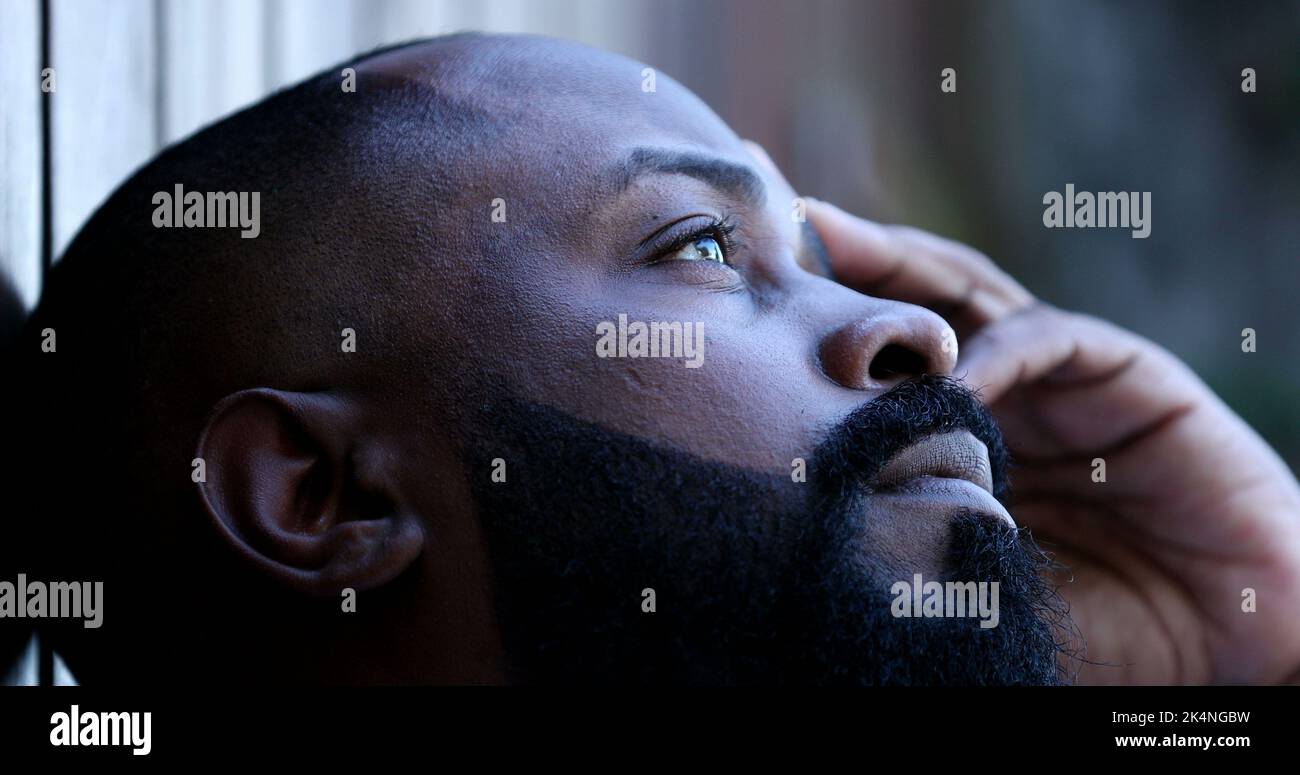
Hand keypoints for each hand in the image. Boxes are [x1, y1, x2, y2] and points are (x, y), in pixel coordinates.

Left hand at [806, 197, 1299, 684]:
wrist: (1228, 639)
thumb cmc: (1100, 623)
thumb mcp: (977, 578)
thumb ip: (912, 532)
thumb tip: (794, 520)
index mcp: (965, 435)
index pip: (883, 366)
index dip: (821, 334)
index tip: (743, 313)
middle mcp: (1005, 392)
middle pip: (916, 306)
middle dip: (852, 261)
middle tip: (783, 223)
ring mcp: (1064, 376)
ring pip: (975, 297)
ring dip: (904, 266)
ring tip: (834, 236)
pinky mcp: (1130, 374)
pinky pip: (1051, 340)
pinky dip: (998, 352)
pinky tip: (951, 373)